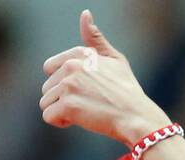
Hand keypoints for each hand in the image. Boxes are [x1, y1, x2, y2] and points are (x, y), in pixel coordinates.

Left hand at [39, 10, 167, 144]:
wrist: (138, 118)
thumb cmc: (129, 93)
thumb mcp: (116, 60)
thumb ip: (96, 39)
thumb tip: (85, 13)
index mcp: (80, 54)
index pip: (50, 68)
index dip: (64, 83)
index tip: (85, 91)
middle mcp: (72, 66)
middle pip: (48, 87)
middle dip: (63, 99)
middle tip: (89, 105)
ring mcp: (69, 85)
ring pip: (46, 102)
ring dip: (61, 111)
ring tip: (85, 113)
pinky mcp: (68, 105)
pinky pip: (49, 116)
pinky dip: (60, 122)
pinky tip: (78, 121)